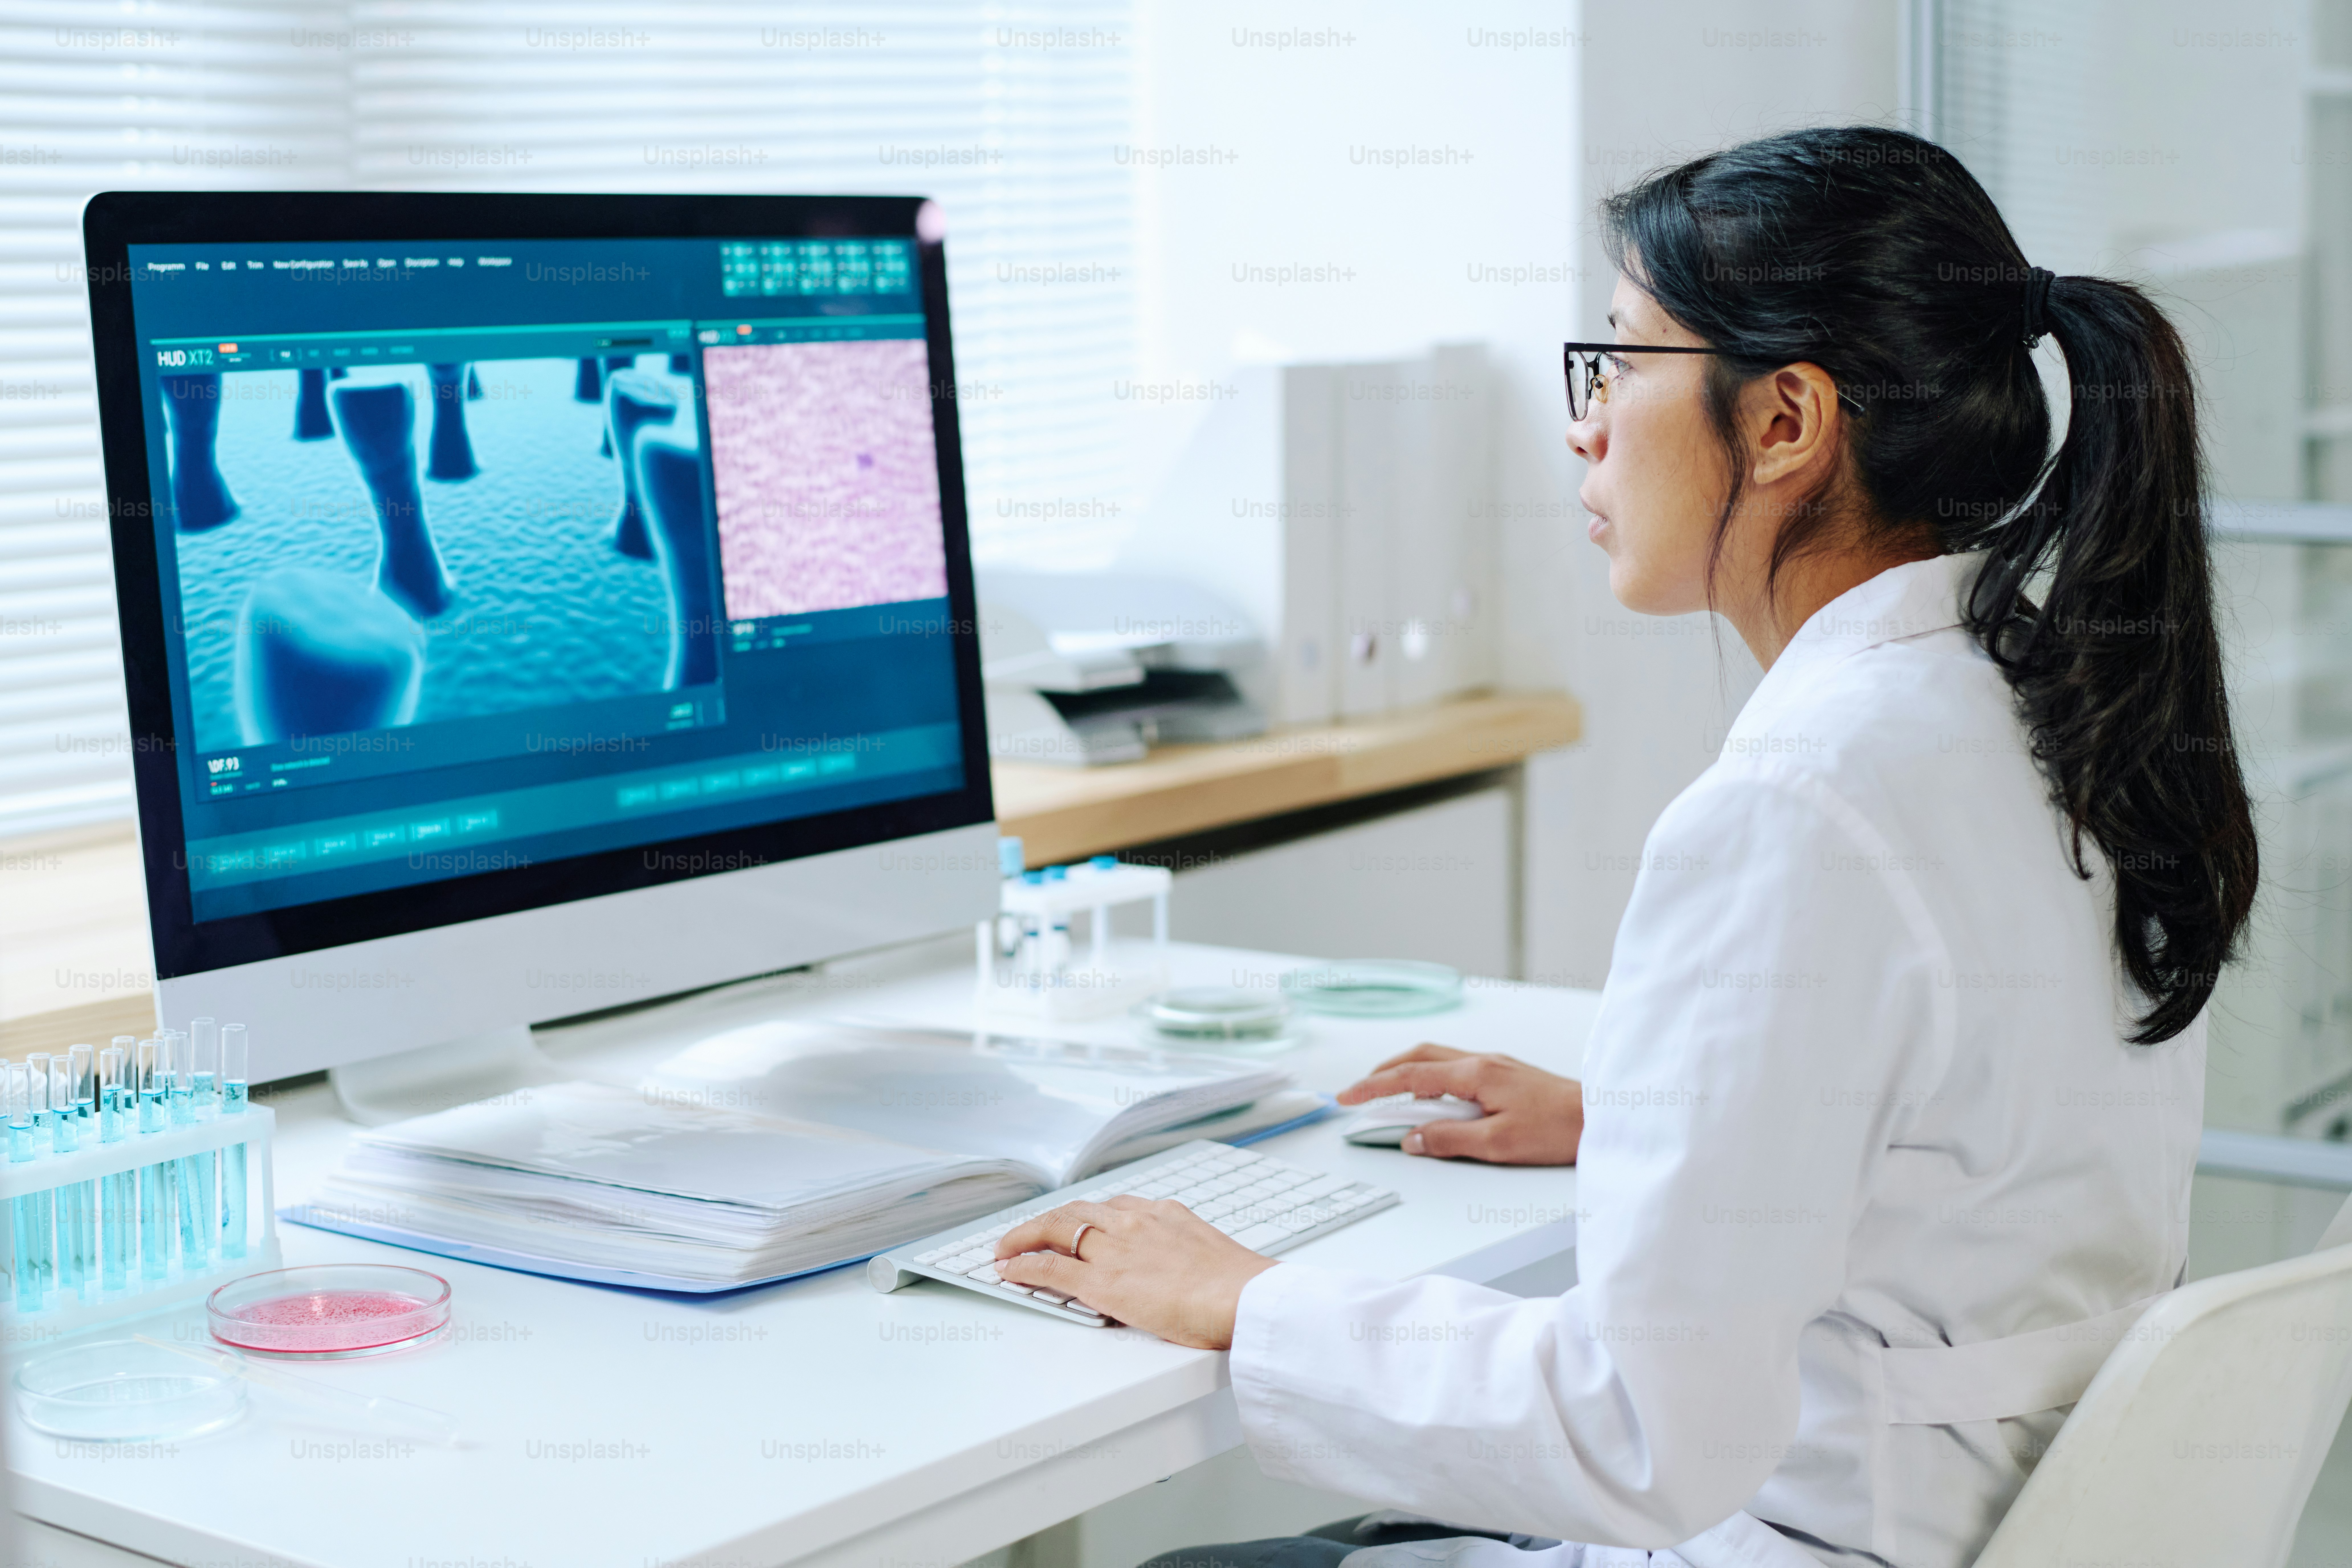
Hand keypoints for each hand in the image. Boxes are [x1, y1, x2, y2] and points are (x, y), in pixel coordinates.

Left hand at [994, 1196, 1279, 1348]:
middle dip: (1044, 1221)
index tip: (1072, 1223)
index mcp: (1163, 1214)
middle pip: (1075, 1211)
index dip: (1083, 1216)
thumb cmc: (1237, 1286)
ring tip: (1006, 1249)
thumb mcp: (1207, 1253)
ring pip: (1055, 1230)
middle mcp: (1134, 1221)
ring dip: (1024, 1237)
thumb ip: (1182, 1251)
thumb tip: (1178, 1266)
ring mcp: (1115, 1248)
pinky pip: (1049, 1266)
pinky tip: (1008, 1268)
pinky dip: (1022, 1264)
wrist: (1245, 1299)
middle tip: (1024, 1233)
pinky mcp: (1102, 1281)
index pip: (1111, 1207)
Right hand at [1336, 1043, 1583, 1163]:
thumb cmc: (1557, 1129)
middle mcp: (1483, 1061)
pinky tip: (1433, 1098)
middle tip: (1361, 1091)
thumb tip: (1411, 1139)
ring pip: (1438, 1059)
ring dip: (1408, 1072)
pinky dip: (1432, 1078)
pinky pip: (1456, 1068)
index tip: (1348, 1096)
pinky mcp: (1506, 1074)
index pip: (1410, 1075)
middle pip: (1419, 1055)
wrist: (1600, 1118)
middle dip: (1384, 1071)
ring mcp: (1495, 1065)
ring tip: (1391, 1095)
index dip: (1374, 1086)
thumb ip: (1448, 1139)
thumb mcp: (1496, 1144)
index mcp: (1475, 1073)